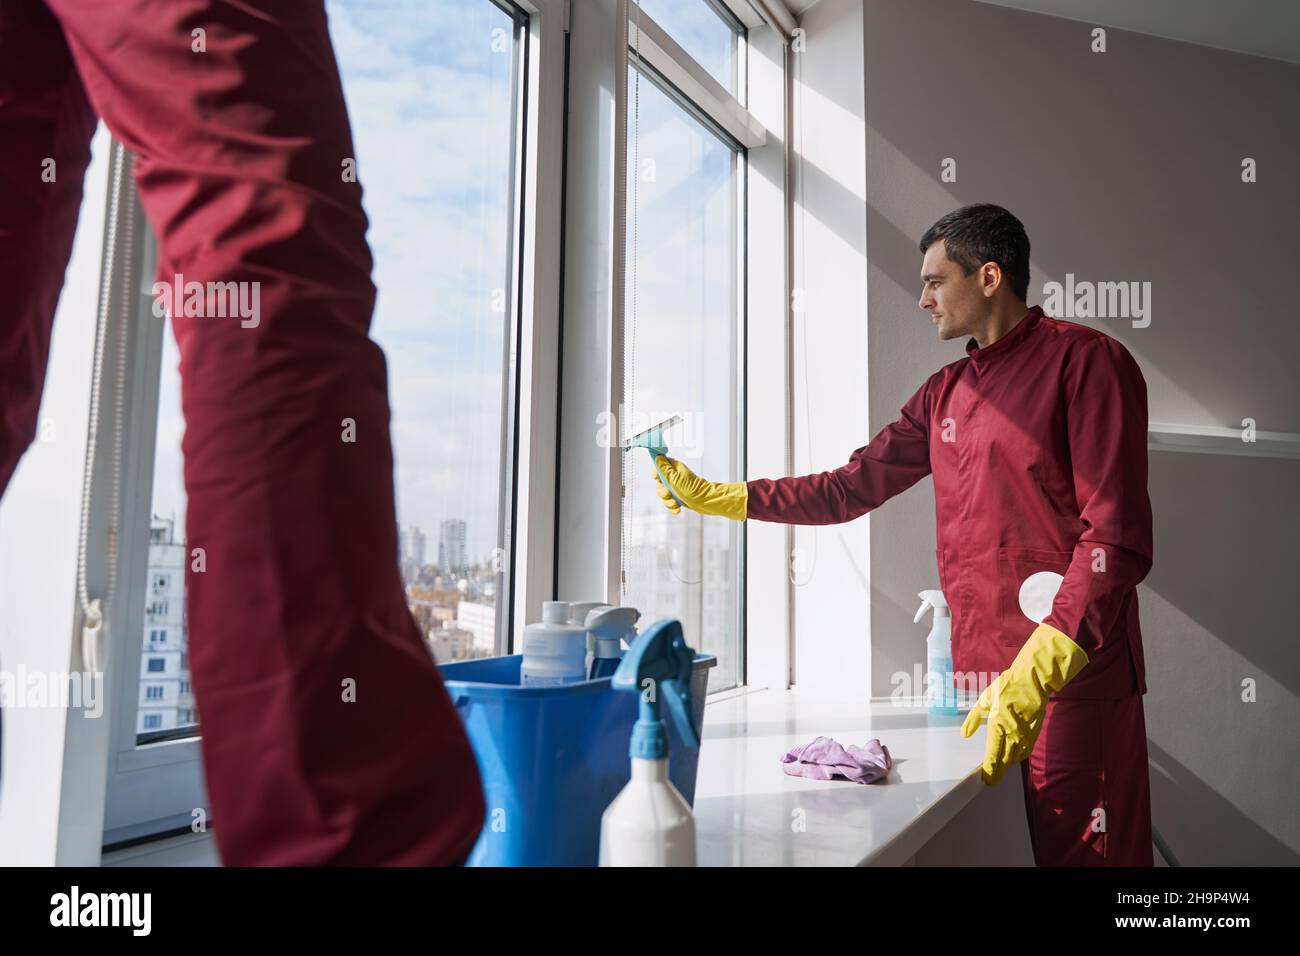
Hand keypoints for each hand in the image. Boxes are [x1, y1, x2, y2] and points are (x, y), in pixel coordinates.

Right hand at [652, 455, 747, 520]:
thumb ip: (664, 468)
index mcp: (674, 468)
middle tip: (668, 494)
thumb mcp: (675, 477)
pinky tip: (678, 510)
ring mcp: (677, 488)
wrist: (706, 501)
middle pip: (659, 484)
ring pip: (664, 495)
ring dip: (667, 501)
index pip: (660, 466)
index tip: (656, 478)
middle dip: (662, 492)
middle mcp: (675, 477)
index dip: (656, 472)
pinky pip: (670, 503)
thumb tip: (658, 457)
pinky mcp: (679, 498)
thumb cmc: (692, 489)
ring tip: (675, 504)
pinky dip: (673, 507)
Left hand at [960, 622, 1088, 784]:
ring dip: (1006, 766)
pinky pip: (1024, 751)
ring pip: (1015, 759)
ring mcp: (1025, 737)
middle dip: (997, 773)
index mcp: (999, 728)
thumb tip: (964, 734)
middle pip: (1005, 762)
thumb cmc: (1007, 688)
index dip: (989, 771)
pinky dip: (1016, 757)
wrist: (1033, 682)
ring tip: (997, 771)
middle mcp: (1013, 736)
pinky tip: (1011, 757)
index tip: (984, 779)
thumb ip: (973, 719)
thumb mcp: (985, 700)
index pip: (993, 757)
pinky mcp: (1033, 734)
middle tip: (989, 780)